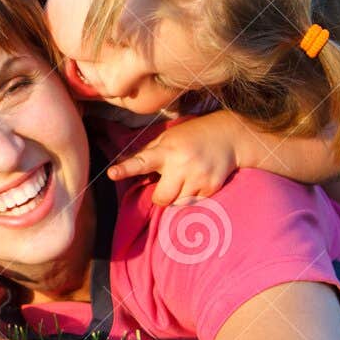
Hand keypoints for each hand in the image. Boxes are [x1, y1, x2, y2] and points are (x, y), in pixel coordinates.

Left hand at [107, 119, 236, 205]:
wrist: (228, 135)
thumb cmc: (190, 136)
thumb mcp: (167, 138)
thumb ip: (147, 152)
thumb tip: (120, 163)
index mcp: (166, 150)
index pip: (141, 161)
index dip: (125, 169)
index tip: (111, 173)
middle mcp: (181, 164)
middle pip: (161, 198)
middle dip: (160, 196)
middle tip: (167, 184)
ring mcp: (199, 176)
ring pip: (178, 204)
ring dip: (178, 196)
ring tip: (186, 179)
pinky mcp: (213, 186)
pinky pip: (195, 203)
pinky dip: (194, 196)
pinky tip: (199, 180)